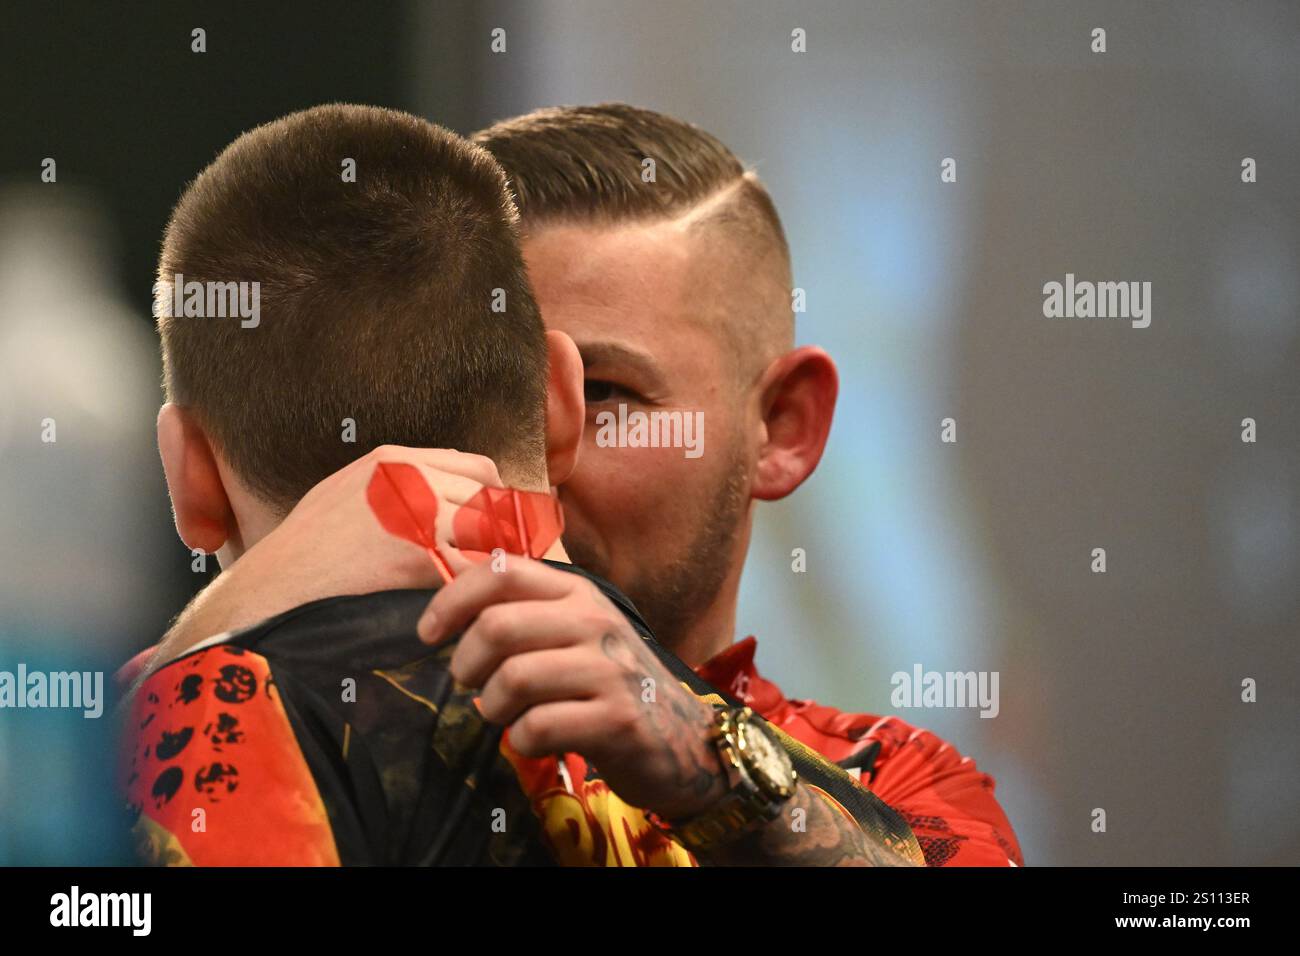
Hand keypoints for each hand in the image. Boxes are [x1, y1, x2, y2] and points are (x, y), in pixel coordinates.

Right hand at [145, 446, 504, 674]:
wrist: (268, 598)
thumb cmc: (301, 562)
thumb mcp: (344, 500)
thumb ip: (395, 492)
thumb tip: (444, 502)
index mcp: (394, 460)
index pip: (478, 468)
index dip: (492, 502)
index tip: (495, 532)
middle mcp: (411, 476)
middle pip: (492, 497)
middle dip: (502, 532)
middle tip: (503, 569)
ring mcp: (417, 513)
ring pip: (491, 533)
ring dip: (496, 563)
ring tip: (492, 593)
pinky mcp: (418, 555)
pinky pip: (477, 569)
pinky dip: (483, 590)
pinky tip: (473, 611)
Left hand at [418, 556, 729, 819]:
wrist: (688, 740)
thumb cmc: (614, 686)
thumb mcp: (579, 634)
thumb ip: (528, 615)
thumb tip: (451, 609)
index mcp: (579, 593)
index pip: (501, 571)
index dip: (451, 599)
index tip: (428, 634)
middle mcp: (596, 622)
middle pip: (496, 626)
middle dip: (466, 663)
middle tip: (471, 684)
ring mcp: (610, 670)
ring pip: (513, 678)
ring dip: (492, 706)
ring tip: (504, 715)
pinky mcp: (618, 720)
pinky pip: (538, 726)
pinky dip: (521, 740)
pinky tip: (534, 740)